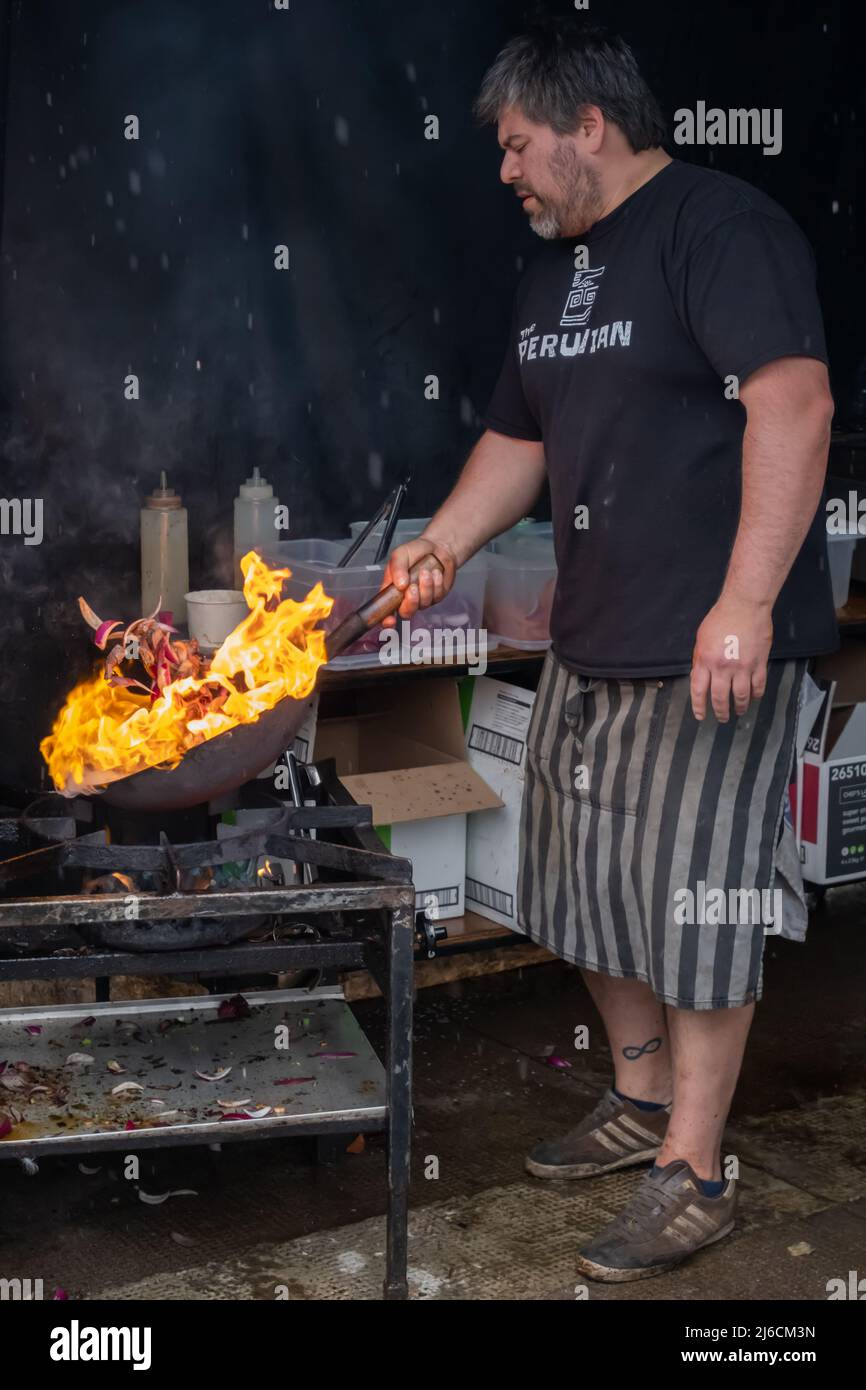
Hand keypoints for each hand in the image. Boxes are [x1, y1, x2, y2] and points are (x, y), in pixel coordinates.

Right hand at [381, 535, 456, 625]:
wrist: (437, 547)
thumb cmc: (416, 552)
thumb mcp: (400, 554)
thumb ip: (396, 568)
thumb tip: (400, 584)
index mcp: (393, 590)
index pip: (387, 611)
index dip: (387, 619)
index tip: (390, 620)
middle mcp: (406, 597)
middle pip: (406, 612)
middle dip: (411, 601)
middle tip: (412, 586)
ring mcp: (422, 598)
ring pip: (423, 604)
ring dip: (425, 586)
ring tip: (425, 571)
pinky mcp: (436, 596)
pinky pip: (437, 596)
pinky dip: (437, 582)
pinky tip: (435, 573)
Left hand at [690, 595, 772, 721]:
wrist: (745, 606)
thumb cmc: (721, 618)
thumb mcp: (701, 639)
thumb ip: (700, 659)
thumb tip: (699, 678)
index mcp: (705, 661)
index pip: (699, 691)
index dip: (699, 707)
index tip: (701, 716)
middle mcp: (723, 667)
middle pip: (720, 698)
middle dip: (721, 711)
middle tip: (722, 718)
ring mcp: (742, 667)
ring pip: (741, 696)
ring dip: (740, 707)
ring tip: (739, 711)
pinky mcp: (759, 663)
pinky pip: (758, 685)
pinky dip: (756, 694)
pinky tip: (754, 697)